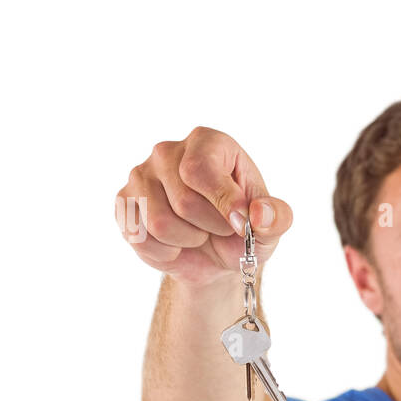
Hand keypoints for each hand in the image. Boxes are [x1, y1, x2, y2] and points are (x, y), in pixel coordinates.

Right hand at [114, 126, 293, 284]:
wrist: (213, 257)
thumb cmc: (242, 232)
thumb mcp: (269, 228)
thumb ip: (277, 218)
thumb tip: (259, 214)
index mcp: (207, 142)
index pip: (201, 170)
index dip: (223, 204)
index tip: (240, 223)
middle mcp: (167, 151)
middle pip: (184, 202)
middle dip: (210, 227)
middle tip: (219, 226)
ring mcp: (140, 175)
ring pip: (160, 223)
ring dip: (187, 240)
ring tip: (197, 232)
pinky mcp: (124, 202)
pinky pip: (141, 237)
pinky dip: (166, 251)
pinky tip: (175, 242)